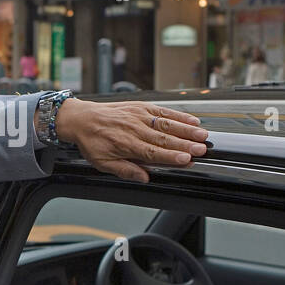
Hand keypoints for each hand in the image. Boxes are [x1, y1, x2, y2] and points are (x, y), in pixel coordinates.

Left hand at [54, 99, 208, 182]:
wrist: (81, 118)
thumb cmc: (92, 141)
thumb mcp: (102, 162)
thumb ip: (125, 170)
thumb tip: (144, 178)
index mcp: (126, 144)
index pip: (153, 152)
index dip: (171, 156)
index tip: (186, 159)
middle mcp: (135, 129)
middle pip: (164, 138)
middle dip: (185, 144)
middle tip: (201, 149)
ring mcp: (139, 116)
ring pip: (166, 123)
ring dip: (186, 129)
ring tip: (202, 134)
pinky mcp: (141, 107)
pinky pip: (163, 111)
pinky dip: (178, 114)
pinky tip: (192, 119)